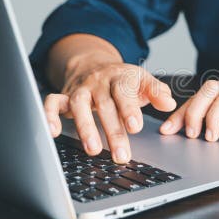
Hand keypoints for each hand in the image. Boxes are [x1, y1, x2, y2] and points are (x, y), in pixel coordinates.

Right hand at [43, 62, 175, 163]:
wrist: (95, 64)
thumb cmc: (122, 81)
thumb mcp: (143, 81)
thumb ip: (157, 92)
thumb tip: (169, 104)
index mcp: (121, 78)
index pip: (124, 93)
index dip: (129, 109)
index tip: (135, 126)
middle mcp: (99, 83)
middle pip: (105, 106)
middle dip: (113, 131)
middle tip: (121, 154)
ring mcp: (81, 89)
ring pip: (79, 106)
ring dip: (85, 128)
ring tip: (93, 149)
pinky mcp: (64, 96)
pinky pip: (52, 102)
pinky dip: (49, 115)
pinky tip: (53, 132)